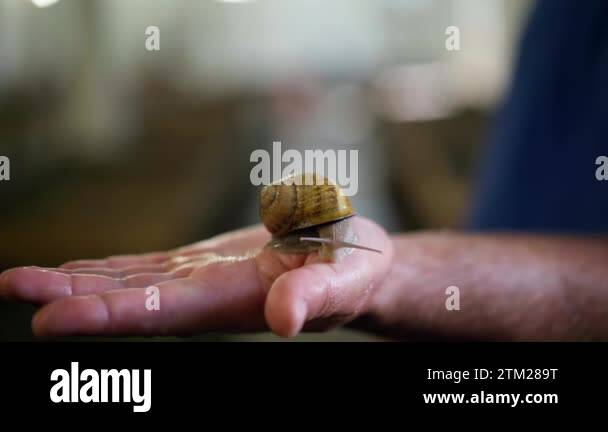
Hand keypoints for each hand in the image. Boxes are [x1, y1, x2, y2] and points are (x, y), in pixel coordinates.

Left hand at [0, 217, 392, 336]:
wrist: (354, 261)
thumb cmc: (355, 267)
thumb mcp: (346, 275)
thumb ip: (316, 295)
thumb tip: (286, 318)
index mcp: (238, 300)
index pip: (164, 312)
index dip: (109, 315)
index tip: (52, 318)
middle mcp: (209, 297)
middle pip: (133, 301)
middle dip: (74, 298)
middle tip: (15, 288)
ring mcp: (201, 280)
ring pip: (132, 283)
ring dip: (78, 282)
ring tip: (23, 280)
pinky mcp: (202, 265)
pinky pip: (148, 267)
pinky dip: (109, 268)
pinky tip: (79, 269)